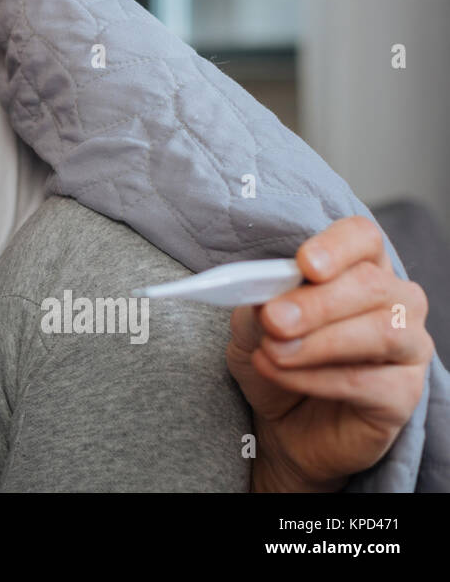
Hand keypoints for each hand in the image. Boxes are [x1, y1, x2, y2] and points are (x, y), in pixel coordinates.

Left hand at [225, 216, 434, 490]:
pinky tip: (280, 374)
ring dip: (319, 341)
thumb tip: (260, 292)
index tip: (304, 264)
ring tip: (272, 351)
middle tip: (273, 320)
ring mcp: (408, 347)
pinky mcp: (404, 394)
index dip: (337, 246)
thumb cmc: (277, 357)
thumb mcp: (251, 325)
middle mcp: (395, 301)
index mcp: (358, 267)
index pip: (363, 238)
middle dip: (316, 302)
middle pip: (371, 284)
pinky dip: (316, 377)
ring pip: (383, 330)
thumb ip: (256, 304)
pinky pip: (368, 380)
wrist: (283, 422)